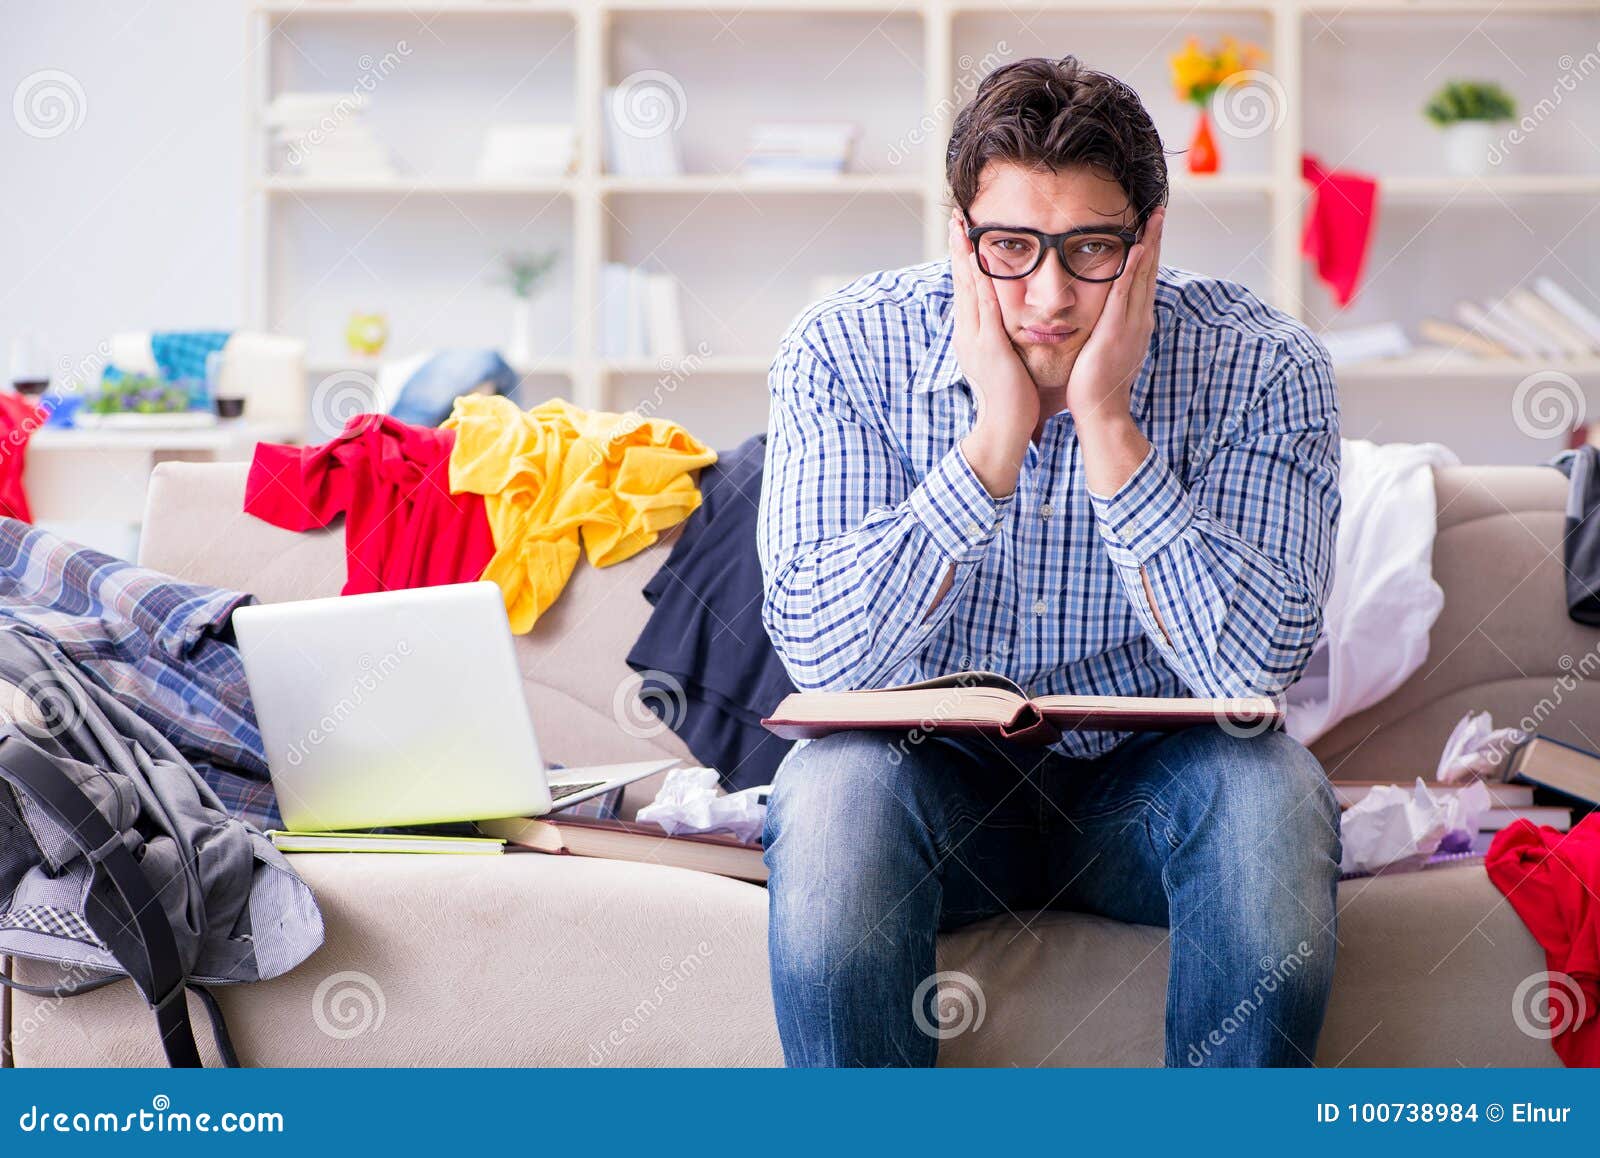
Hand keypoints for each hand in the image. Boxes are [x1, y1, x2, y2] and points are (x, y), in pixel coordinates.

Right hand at [949, 209, 1033, 496]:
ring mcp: (974, 338)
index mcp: (971, 335)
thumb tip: (1006, 323)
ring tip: (962, 229)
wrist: (1004, 426)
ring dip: (965, 255)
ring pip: (968, 288)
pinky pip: (984, 305)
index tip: (963, 235)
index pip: (966, 290)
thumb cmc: (1011, 396)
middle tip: (956, 218)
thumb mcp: (1003, 360)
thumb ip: (1002, 339)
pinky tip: (981, 260)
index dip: (963, 260)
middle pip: (961, 282)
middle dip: (958, 248)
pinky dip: (981, 280)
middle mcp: (967, 332)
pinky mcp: (987, 344)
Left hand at [1066, 207, 1163, 432]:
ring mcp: (1131, 324)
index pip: (1145, 279)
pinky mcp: (1116, 331)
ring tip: (1154, 218)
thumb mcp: (1108, 348)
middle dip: (1155, 239)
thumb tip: (1109, 315)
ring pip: (1142, 276)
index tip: (1151, 226)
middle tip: (1160, 210)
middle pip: (1150, 271)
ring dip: (1148, 244)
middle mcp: (1139, 319)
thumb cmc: (1097, 384)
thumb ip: (1111, 328)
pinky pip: (1124, 294)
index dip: (1150, 251)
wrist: (1102, 411)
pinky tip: (1135, 248)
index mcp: (1137, 322)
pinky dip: (1131, 269)